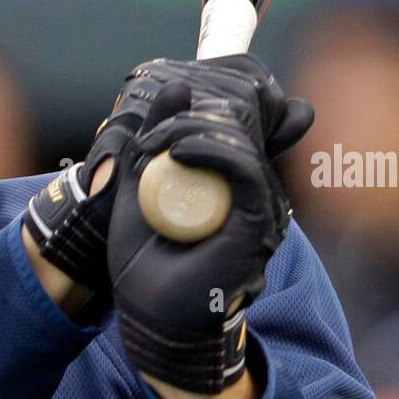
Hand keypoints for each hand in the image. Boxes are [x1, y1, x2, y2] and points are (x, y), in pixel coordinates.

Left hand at [106, 55, 312, 393]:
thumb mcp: (139, 186)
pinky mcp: (257, 221)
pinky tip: (176, 149)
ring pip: (240, 143)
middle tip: (152, 134)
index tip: (168, 108)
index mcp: (231, 181)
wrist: (148, 313)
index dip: (214, 103)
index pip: (239, 123)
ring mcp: (260, 205)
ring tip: (155, 144)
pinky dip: (212, 150)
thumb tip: (176, 85)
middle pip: (244, 125)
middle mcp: (253, 190)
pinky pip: (244, 170)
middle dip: (195, 114)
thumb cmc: (146, 257)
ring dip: (192, 130)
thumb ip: (153, 142)